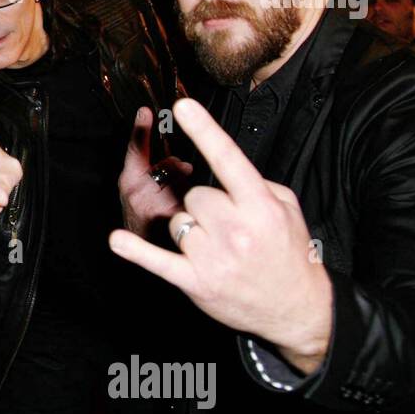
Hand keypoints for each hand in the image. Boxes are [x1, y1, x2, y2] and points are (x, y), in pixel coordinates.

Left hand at [108, 99, 331, 374]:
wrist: (296, 307)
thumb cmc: (287, 251)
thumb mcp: (286, 208)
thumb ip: (256, 183)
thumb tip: (224, 167)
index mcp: (260, 205)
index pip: (227, 159)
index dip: (204, 130)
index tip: (183, 106)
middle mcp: (237, 229)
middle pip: (195, 194)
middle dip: (204, 205)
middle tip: (226, 225)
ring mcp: (214, 256)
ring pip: (179, 221)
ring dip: (190, 230)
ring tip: (215, 247)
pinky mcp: (196, 281)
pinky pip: (158, 260)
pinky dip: (137, 251)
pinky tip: (118, 241)